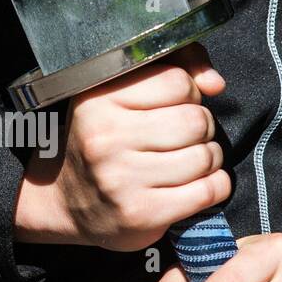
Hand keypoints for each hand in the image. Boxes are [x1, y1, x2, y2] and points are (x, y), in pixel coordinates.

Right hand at [14, 43, 230, 250]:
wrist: (66, 202)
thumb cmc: (105, 140)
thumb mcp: (120, 94)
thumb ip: (173, 68)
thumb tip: (215, 83)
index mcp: (98, 100)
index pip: (177, 81)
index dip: (188, 93)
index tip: (175, 106)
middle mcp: (105, 138)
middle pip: (195, 120)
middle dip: (202, 127)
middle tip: (185, 137)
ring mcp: (121, 179)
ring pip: (205, 156)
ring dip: (209, 158)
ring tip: (189, 160)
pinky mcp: (141, 213)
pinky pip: (207, 191)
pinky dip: (214, 186)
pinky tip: (196, 184)